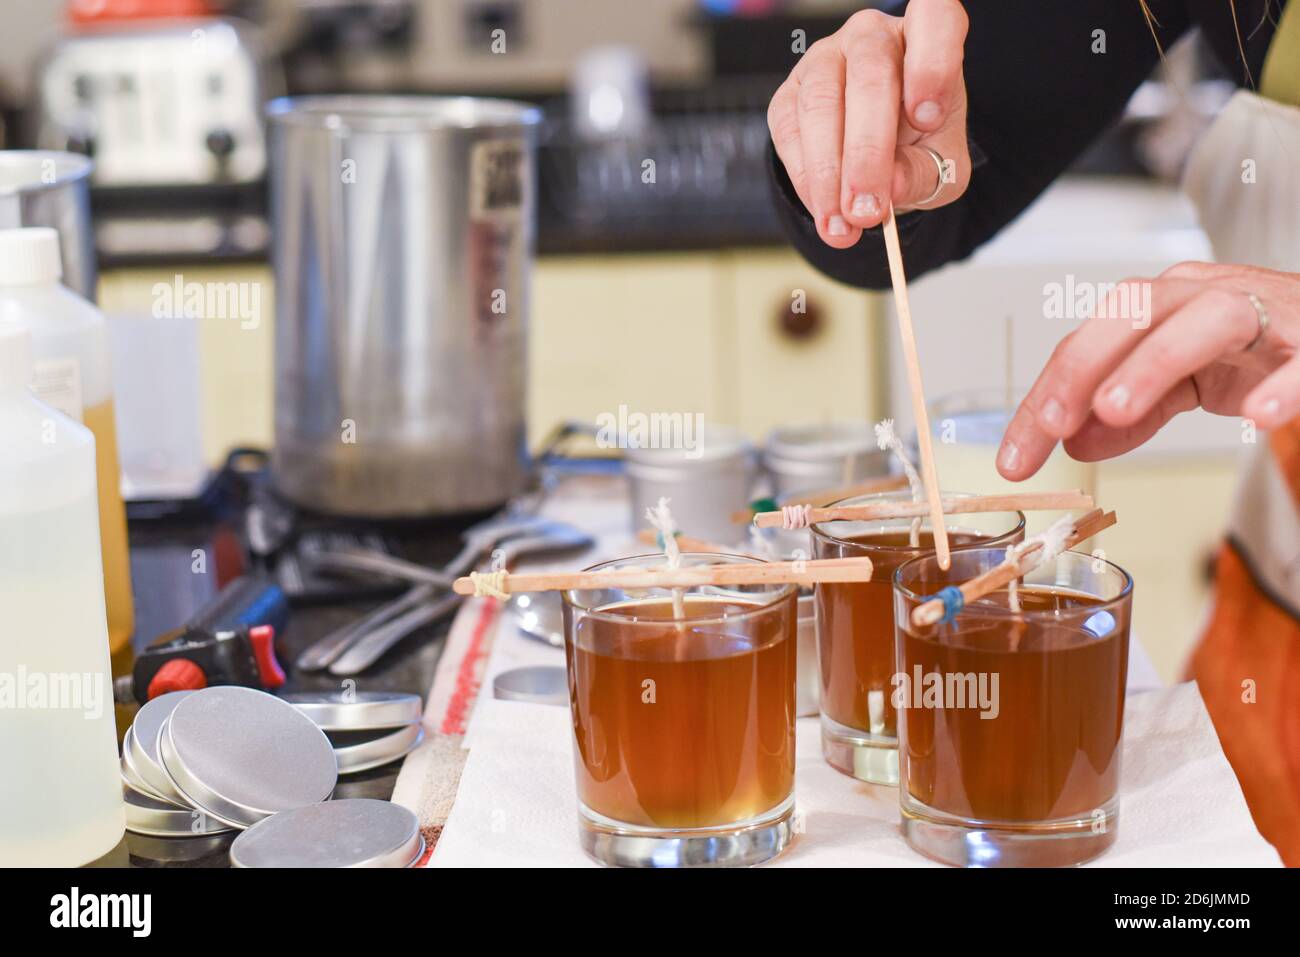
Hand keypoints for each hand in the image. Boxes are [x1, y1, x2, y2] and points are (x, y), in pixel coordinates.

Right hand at [767, 0, 970, 247]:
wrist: (878, 153)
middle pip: (869, 76)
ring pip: (820, 103)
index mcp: (926, 36)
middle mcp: (872, 37)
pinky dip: (806, 178)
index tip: (928, 120)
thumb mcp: (942, 165)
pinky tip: (824, 210)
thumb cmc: (918, 143)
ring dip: (828, 173)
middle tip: (868, 210)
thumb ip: (924, 173)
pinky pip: (789, 132)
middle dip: (866, 152)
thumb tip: (887, 190)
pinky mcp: (790, 93)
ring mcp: (825, 59)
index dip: (932, 63)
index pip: (934, 16)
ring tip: (843, 224)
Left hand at [999, 262, 1299, 479]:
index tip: (1016, 457)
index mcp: (1170, 306)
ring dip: (1155, 361)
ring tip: (1114, 409)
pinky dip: (1283, 384)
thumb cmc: (1267, 349)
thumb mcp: (1188, 382)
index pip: (1089, 343)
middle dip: (1082, 366)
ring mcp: (1270, 313)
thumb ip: (1135, 411)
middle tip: (1052, 424)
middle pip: (1134, 313)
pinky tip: (1259, 415)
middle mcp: (1211, 296)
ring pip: (1207, 318)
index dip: (1046, 396)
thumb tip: (1074, 441)